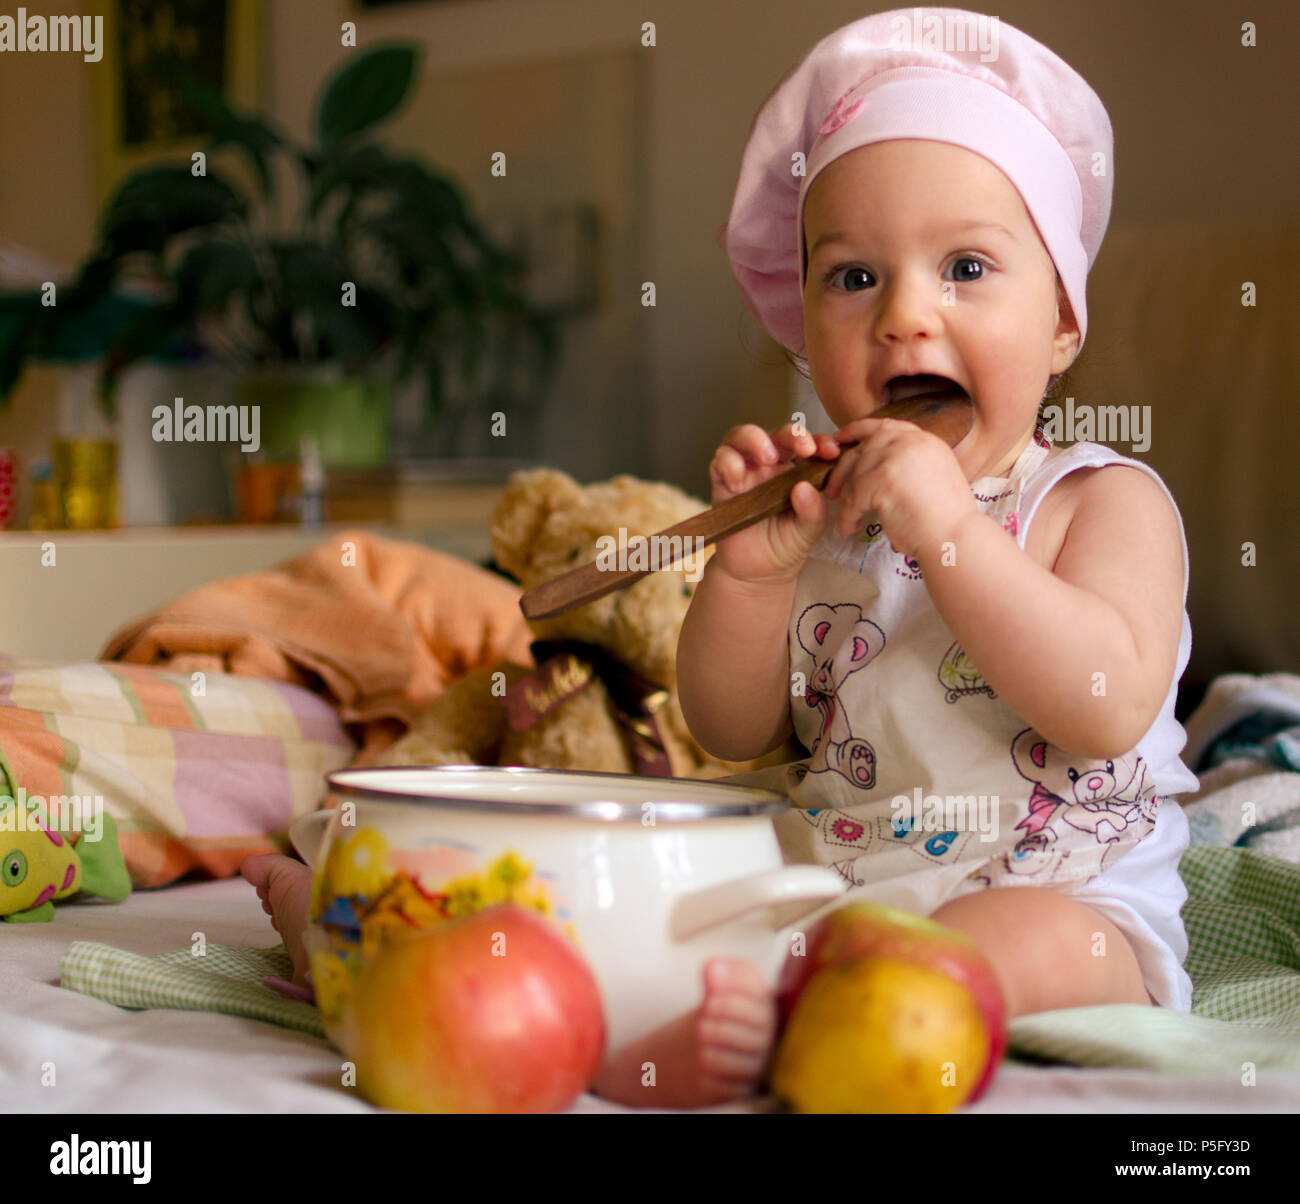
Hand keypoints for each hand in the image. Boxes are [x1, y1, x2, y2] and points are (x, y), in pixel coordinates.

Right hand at [708, 422, 840, 584]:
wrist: (757, 573)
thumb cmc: (786, 546)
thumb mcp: (808, 533)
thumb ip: (812, 512)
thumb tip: (805, 488)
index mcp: (797, 471)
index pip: (809, 445)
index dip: (820, 441)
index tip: (830, 451)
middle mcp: (771, 466)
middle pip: (777, 434)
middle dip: (791, 434)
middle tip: (803, 448)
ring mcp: (745, 471)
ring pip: (743, 436)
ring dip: (754, 439)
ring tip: (767, 457)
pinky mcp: (722, 483)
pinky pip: (720, 459)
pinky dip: (728, 462)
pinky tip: (738, 481)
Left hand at [823, 416, 975, 559]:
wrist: (955, 539)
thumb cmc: (945, 521)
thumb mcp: (932, 478)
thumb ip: (908, 465)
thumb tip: (875, 465)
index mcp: (925, 440)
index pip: (885, 426)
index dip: (858, 431)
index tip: (841, 440)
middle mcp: (912, 442)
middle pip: (864, 447)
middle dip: (843, 468)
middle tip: (831, 490)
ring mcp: (898, 457)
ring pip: (856, 473)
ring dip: (846, 498)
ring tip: (848, 520)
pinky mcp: (884, 478)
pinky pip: (854, 495)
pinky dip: (848, 514)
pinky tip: (850, 527)